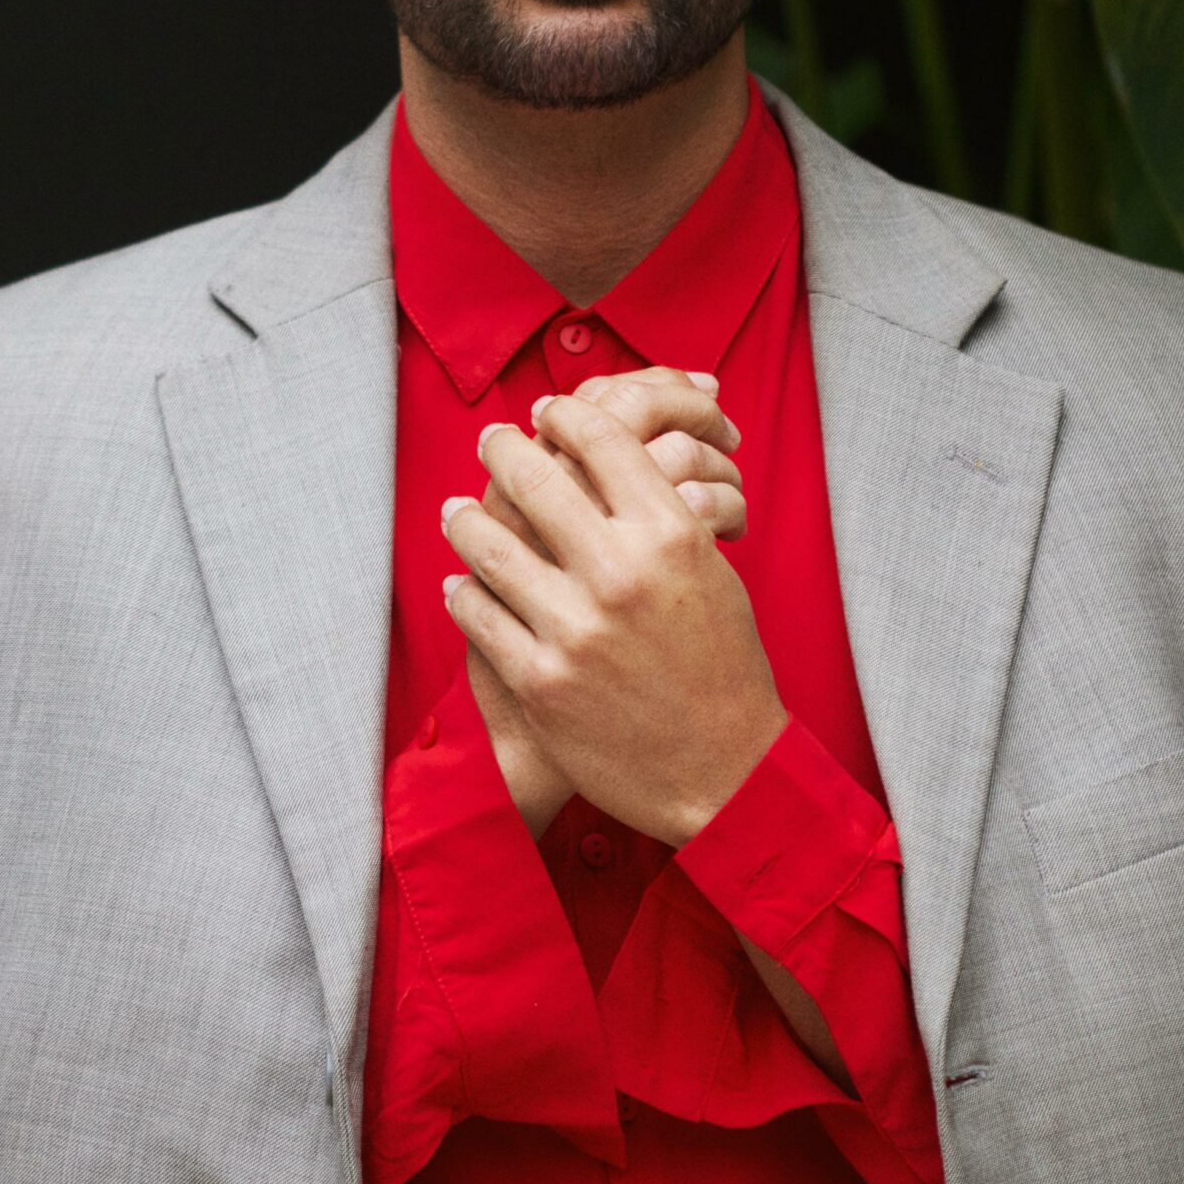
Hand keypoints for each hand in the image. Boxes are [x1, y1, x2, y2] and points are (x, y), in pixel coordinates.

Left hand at [442, 386, 788, 848]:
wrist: (725, 771)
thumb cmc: (724, 670)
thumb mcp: (713, 574)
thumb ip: (662, 517)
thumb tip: (607, 463)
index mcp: (672, 536)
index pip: (603, 439)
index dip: (566, 414)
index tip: (548, 412)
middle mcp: (620, 573)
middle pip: (536, 474)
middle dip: (503, 448)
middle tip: (491, 440)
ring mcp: (574, 628)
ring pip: (488, 543)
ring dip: (465, 519)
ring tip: (458, 510)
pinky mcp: (539, 680)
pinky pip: (477, 614)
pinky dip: (462, 591)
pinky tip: (461, 582)